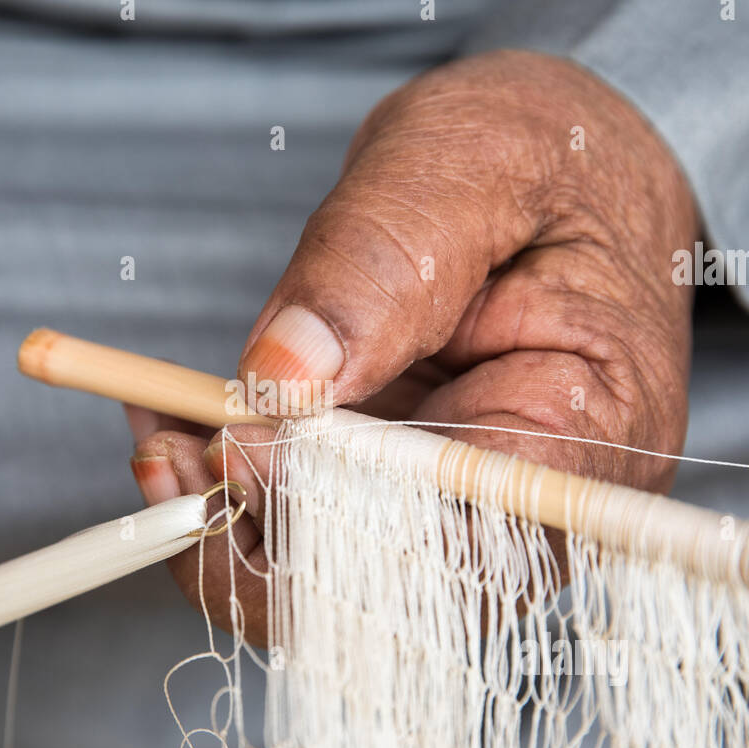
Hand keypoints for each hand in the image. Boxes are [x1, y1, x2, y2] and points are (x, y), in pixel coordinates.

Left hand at [128, 50, 697, 642]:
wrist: (559, 168)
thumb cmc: (539, 154)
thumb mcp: (462, 170)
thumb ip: (376, 270)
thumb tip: (279, 383)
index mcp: (587, 432)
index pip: (453, 536)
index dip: (326, 513)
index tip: (232, 441)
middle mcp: (528, 503)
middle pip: (383, 593)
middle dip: (252, 538)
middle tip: (164, 453)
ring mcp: (460, 508)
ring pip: (331, 579)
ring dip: (226, 524)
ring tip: (161, 432)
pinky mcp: (404, 492)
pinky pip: (313, 528)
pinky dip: (235, 492)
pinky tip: (183, 429)